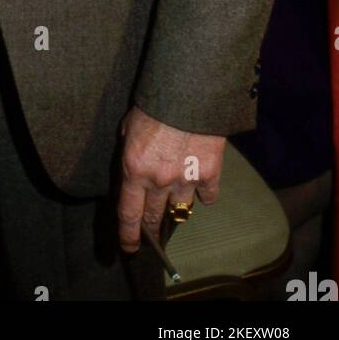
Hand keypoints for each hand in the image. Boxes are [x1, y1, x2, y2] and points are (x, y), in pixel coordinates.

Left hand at [117, 105, 224, 252]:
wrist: (189, 91)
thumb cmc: (154, 104)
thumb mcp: (129, 127)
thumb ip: (130, 152)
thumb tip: (133, 169)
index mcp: (135, 168)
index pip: (129, 213)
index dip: (128, 235)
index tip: (129, 247)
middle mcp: (159, 180)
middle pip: (154, 217)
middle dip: (151, 230)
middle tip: (151, 237)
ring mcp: (186, 179)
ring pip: (181, 211)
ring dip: (176, 212)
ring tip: (174, 209)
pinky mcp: (210, 173)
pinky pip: (208, 196)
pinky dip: (204, 195)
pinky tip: (201, 188)